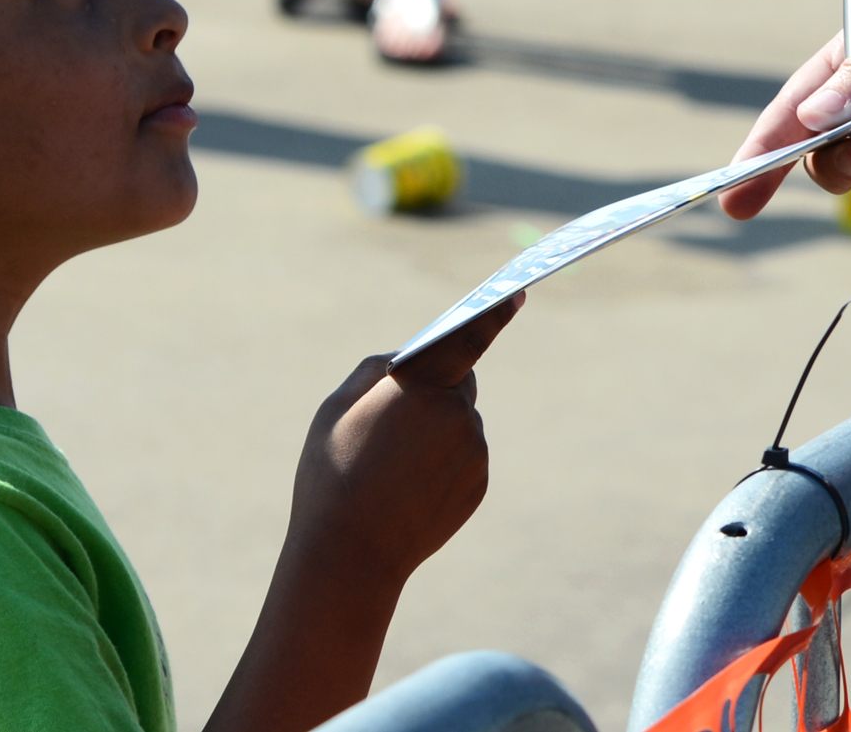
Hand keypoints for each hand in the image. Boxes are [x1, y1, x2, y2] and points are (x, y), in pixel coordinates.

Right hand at [279, 299, 512, 589]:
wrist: (350, 557)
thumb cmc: (332, 477)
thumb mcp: (335, 411)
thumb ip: (375, 372)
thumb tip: (408, 356)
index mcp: (421, 387)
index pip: (468, 338)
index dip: (494, 314)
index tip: (518, 294)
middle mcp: (457, 414)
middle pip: (458, 382)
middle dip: (436, 389)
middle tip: (399, 417)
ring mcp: (472, 451)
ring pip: (460, 423)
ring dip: (437, 431)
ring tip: (393, 467)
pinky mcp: (478, 483)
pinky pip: (464, 457)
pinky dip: (444, 463)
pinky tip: (410, 488)